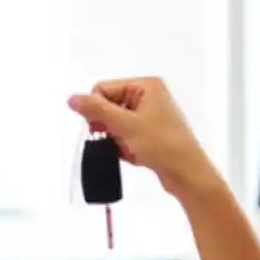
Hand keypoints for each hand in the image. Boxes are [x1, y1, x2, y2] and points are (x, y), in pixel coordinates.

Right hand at [68, 77, 220, 198]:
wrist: (187, 174)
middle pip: (109, 105)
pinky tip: (133, 155)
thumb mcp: (125, 126)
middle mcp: (149, 96)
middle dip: (108, 126)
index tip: (100, 128)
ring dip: (115, 138)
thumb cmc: (162, 145)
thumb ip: (96, 110)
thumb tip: (72, 98)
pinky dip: (124, 145)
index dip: (97, 109)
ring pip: (115, 122)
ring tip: (128, 149)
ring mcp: (150, 115)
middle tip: (116, 140)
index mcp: (146, 86)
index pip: (104, 89)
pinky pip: (125, 134)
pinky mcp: (151, 132)